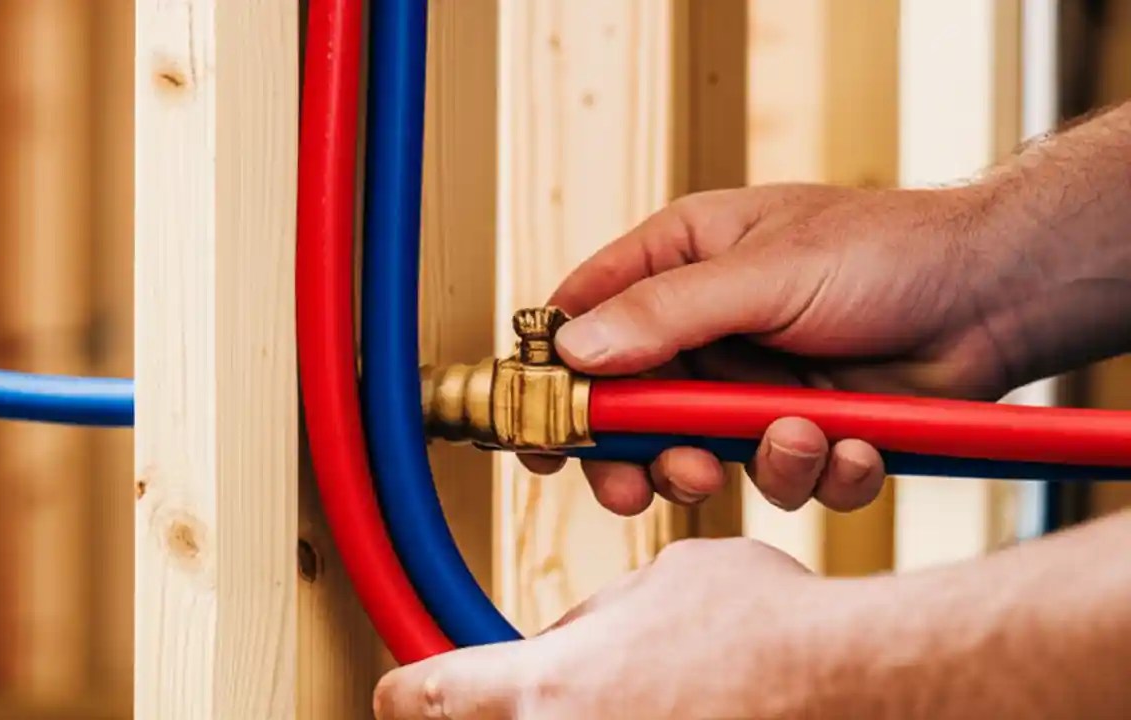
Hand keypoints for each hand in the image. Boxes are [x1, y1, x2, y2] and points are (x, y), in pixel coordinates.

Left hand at [373, 537, 857, 718]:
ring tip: (642, 692)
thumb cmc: (763, 626)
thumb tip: (574, 643)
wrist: (858, 683)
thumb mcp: (660, 582)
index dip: (404, 687)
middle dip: (507, 710)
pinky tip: (685, 709)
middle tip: (553, 686)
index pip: (416, 698)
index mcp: (540, 689)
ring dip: (581, 717)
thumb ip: (594, 621)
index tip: (402, 685)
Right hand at [520, 183, 1028, 515]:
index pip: (585, 318)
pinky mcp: (803, 431)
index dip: (554, 377)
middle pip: (631, 408)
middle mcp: (704, 329)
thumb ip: (666, 312)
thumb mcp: (765, 269)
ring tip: (794, 441)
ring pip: (702, 455)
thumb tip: (574, 349)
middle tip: (643, 488)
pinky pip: (781, 477)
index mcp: (678, 263)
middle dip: (642, 455)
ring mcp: (750, 385)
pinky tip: (854, 444)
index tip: (539, 435)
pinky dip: (815, 473)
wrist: (997, 295)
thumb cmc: (885, 250)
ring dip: (743, 465)